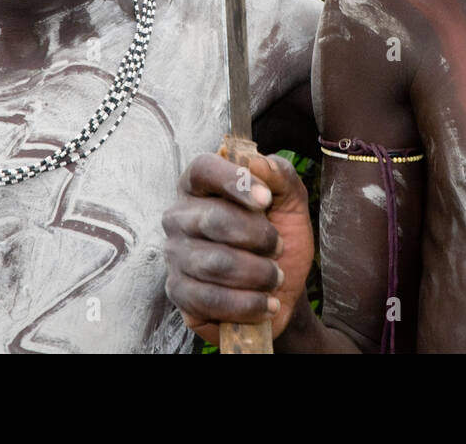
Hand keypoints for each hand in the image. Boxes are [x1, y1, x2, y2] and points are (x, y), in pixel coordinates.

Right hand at [163, 152, 312, 345]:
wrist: (283, 291)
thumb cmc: (280, 238)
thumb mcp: (291, 203)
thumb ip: (280, 175)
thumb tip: (258, 162)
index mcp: (200, 185)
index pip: (203, 169)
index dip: (234, 181)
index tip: (266, 199)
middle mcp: (179, 216)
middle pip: (213, 218)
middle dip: (258, 236)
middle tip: (279, 247)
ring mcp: (175, 255)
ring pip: (216, 263)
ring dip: (259, 273)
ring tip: (276, 277)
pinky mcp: (179, 293)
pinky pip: (211, 299)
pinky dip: (248, 303)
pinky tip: (267, 303)